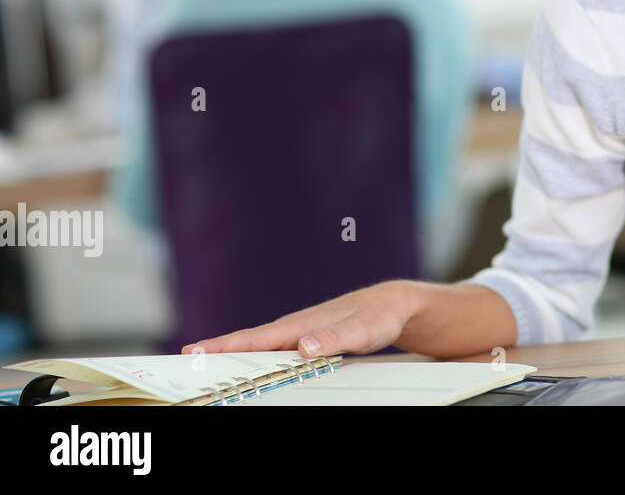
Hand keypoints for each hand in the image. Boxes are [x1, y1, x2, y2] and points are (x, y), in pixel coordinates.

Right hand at [181, 280, 419, 358]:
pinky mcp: (304, 343)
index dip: (222, 346)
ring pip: (258, 351)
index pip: (254, 339)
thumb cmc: (378, 316)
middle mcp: (293, 330)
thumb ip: (335, 337)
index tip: (191, 353)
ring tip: (198, 373)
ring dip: (230, 360)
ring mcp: (297, 336)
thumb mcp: (363, 329)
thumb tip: (303, 347)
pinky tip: (243, 373)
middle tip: (178, 367)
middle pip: (246, 345)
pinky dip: (253, 361)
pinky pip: (272, 355)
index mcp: (300, 326)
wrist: (392, 306)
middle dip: (213, 354)